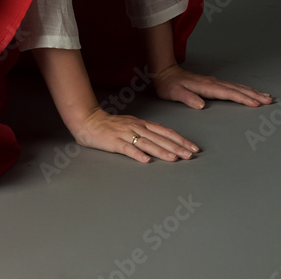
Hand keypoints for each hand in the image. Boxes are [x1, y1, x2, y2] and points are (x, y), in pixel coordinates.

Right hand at [71, 107, 198, 163]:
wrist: (87, 120)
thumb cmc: (108, 125)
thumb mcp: (130, 124)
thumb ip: (145, 130)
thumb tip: (162, 137)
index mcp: (141, 123)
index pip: (164, 131)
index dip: (180, 139)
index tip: (193, 147)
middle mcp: (136, 127)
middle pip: (159, 137)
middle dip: (176, 146)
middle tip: (190, 155)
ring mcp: (125, 134)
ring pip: (147, 143)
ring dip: (162, 151)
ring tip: (175, 159)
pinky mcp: (114, 141)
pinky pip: (127, 148)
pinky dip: (137, 154)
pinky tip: (147, 161)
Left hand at [152, 64, 272, 108]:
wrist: (164, 72)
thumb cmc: (168, 85)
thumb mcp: (174, 92)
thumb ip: (187, 98)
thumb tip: (201, 105)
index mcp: (206, 86)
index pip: (227, 93)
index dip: (242, 98)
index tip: (255, 103)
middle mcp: (212, 83)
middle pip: (236, 89)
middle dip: (253, 95)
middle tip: (269, 100)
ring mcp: (213, 82)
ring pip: (236, 87)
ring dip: (252, 92)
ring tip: (266, 97)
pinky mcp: (213, 83)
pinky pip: (232, 87)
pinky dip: (244, 90)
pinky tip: (250, 92)